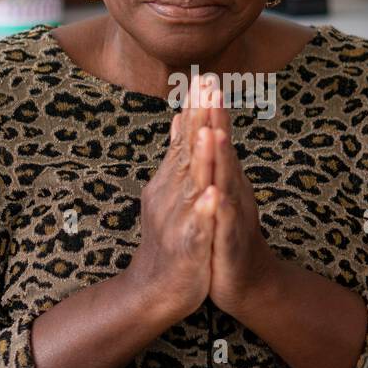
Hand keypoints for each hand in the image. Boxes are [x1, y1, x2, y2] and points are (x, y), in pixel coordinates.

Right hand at [126, 94, 219, 322]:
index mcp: (171, 181)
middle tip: (207, 87)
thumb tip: (179, 118)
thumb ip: (177, 155)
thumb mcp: (173, 191)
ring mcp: (177, 220)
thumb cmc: (171, 238)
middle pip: (186, 152)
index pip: (184, 139)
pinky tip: (213, 196)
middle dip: (198, 120)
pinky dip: (204, 212)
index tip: (206, 76)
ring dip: (200, 159)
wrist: (155, 291)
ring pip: (190, 186)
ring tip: (209, 131)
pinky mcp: (187, 249)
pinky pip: (197, 228)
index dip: (196, 108)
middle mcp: (171, 194)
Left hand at [205, 102, 277, 318]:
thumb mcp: (217, 191)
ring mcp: (234, 216)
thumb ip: (212, 159)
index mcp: (226, 178)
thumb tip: (202, 126)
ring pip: (227, 183)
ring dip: (222, 158)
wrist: (246, 280)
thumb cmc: (228, 233)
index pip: (217, 138)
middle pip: (225, 151)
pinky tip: (216, 196)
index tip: (204, 76)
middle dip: (218, 120)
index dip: (211, 109)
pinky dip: (221, 209)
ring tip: (215, 132)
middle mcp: (233, 190)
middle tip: (213, 88)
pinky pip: (226, 225)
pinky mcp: (230, 243)